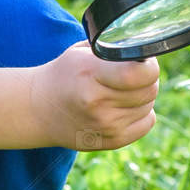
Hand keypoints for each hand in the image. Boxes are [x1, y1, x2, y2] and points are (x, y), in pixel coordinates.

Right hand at [28, 43, 159, 151]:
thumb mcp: (81, 52)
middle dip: (146, 78)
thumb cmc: (65, 74)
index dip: (148, 66)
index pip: (138, 75)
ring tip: (121, 90)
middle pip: (149, 90)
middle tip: (130, 74)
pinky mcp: (113, 141)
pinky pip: (147, 122)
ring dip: (141, 96)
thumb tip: (143, 49)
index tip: (142, 61)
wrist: (39, 110)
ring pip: (149, 105)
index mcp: (90, 75)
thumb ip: (112, 48)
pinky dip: (141, 113)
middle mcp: (98, 103)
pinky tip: (123, 107)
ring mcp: (106, 125)